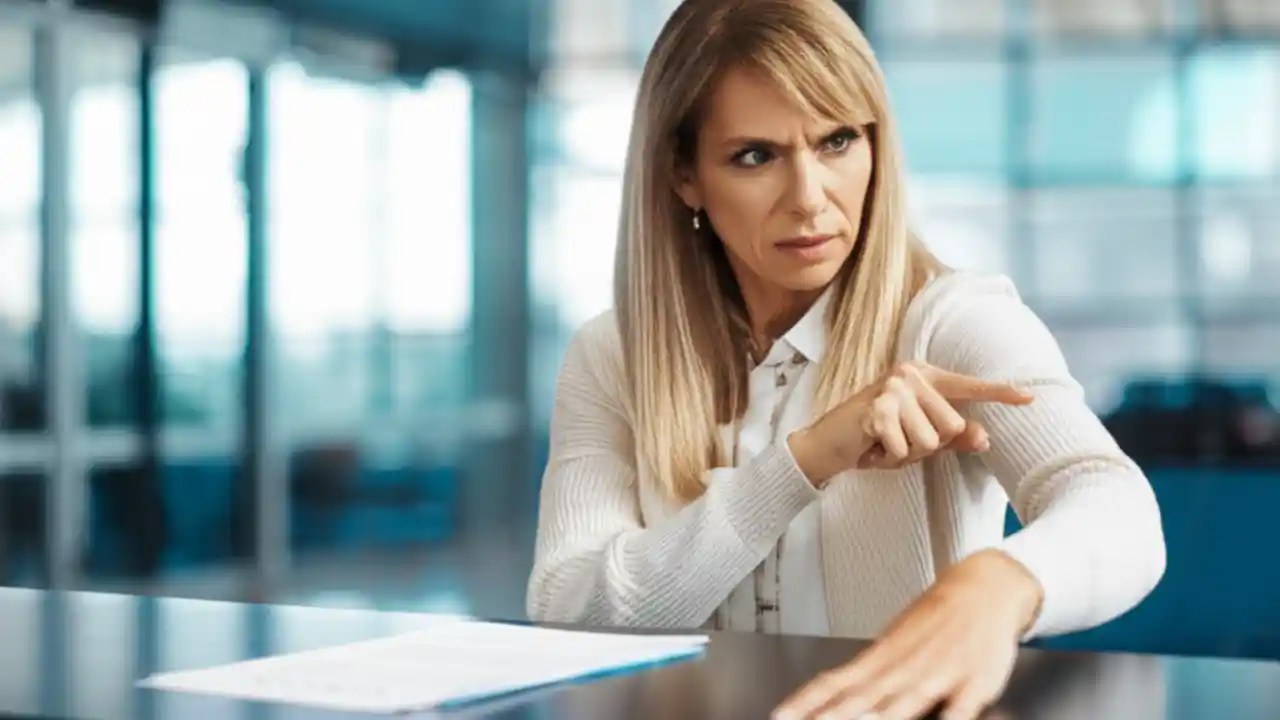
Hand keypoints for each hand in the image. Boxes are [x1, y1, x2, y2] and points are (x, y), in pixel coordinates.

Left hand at [773, 549, 1043, 719]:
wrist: (987, 585)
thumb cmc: (939, 616)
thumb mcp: (897, 638)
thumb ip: (872, 671)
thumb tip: (834, 692)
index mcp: (884, 655)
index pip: (836, 682)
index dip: (806, 700)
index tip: (782, 715)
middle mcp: (905, 666)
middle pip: (862, 697)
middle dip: (833, 717)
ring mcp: (939, 674)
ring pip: (903, 703)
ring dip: (878, 719)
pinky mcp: (975, 683)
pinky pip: (960, 708)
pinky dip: (949, 717)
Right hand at [788, 362, 1033, 483]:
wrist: (826, 445)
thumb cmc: (875, 439)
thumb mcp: (917, 439)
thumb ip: (951, 437)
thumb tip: (985, 437)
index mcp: (924, 375)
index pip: (969, 386)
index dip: (1000, 394)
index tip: (1031, 397)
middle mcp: (911, 374)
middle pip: (952, 427)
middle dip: (927, 446)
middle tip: (897, 440)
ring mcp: (893, 389)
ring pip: (930, 441)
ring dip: (907, 453)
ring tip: (885, 443)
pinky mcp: (877, 409)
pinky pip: (904, 450)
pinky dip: (889, 458)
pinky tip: (871, 447)